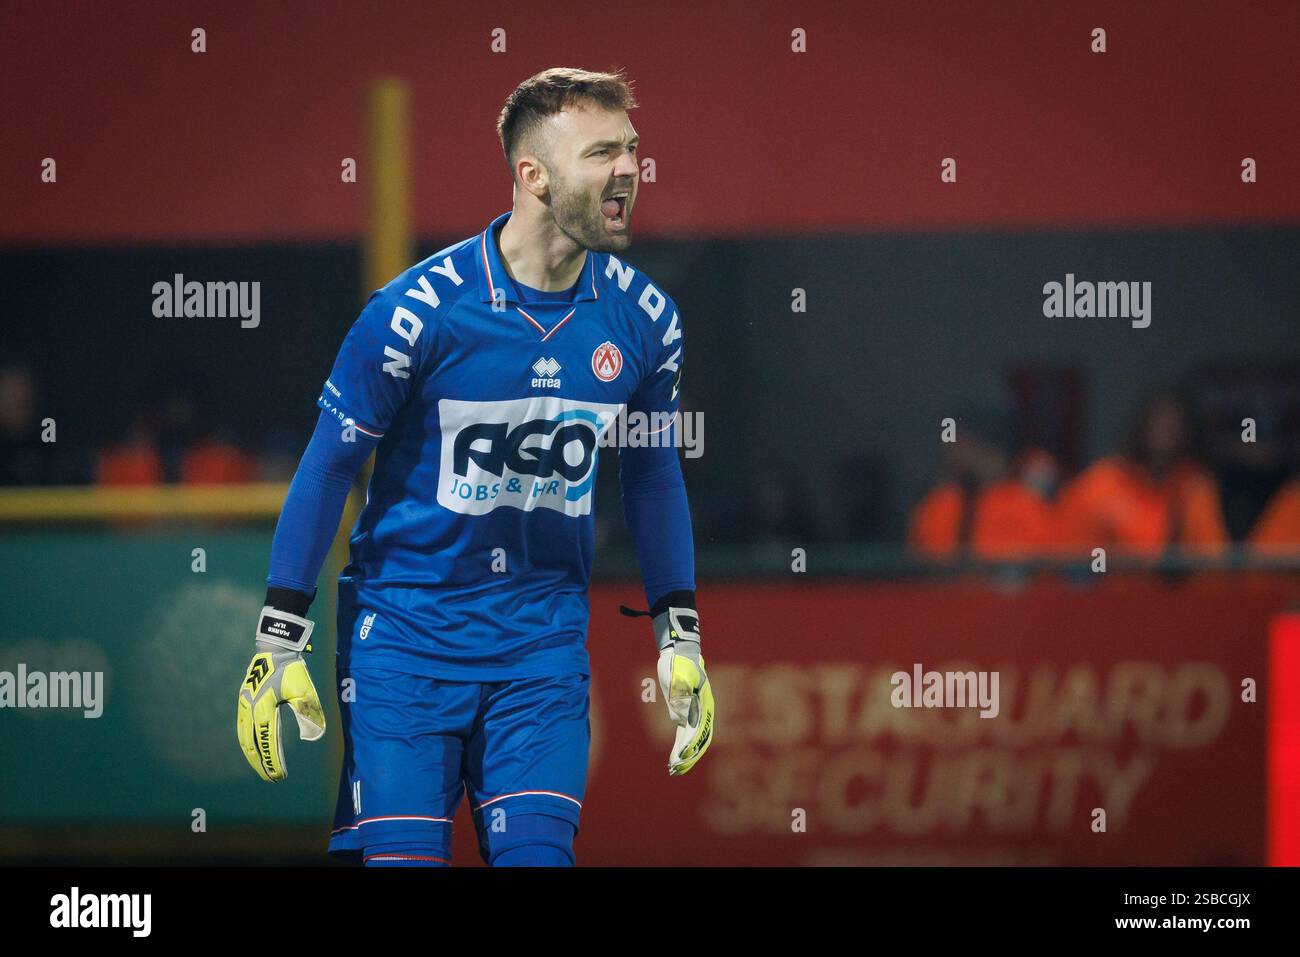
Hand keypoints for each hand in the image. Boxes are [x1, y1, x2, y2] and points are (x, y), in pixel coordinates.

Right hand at [236, 606, 325, 781]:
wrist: (275, 648)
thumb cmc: (291, 669)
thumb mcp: (304, 691)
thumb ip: (308, 715)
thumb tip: (312, 737)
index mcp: (263, 710)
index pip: (267, 743)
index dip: (272, 762)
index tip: (279, 776)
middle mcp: (249, 711)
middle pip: (251, 745)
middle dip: (261, 764)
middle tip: (271, 779)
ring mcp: (244, 706)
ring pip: (244, 738)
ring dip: (252, 755)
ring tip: (262, 768)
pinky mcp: (244, 702)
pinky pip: (242, 728)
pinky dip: (247, 743)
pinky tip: (253, 748)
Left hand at [653, 605, 714, 775]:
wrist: (680, 654)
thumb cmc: (678, 663)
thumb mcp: (678, 674)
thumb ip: (680, 693)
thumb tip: (679, 717)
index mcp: (703, 704)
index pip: (699, 729)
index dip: (691, 744)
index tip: (680, 755)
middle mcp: (703, 712)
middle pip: (699, 741)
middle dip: (689, 757)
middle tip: (676, 769)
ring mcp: (695, 715)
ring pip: (693, 742)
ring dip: (685, 758)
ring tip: (673, 771)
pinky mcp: (685, 715)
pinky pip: (685, 737)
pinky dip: (680, 750)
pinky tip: (672, 761)